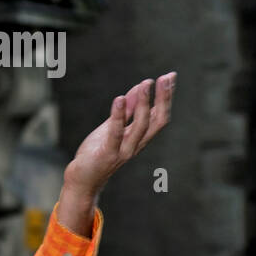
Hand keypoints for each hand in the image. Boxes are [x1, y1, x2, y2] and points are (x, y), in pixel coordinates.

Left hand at [63, 74, 175, 199]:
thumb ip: (129, 109)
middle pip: (157, 121)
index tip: (171, 76)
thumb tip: (143, 86)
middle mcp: (137, 144)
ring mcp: (124, 150)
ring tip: (145, 85)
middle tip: (166, 78)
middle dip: (163, 99)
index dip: (166, 96)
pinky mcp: (108, 153)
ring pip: (141, 126)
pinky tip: (119, 99)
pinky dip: (119, 116)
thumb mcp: (115, 126)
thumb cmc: (99, 152)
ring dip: (144, 104)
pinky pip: (116, 133)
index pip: (160, 115)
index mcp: (140, 137)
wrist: (84, 179)